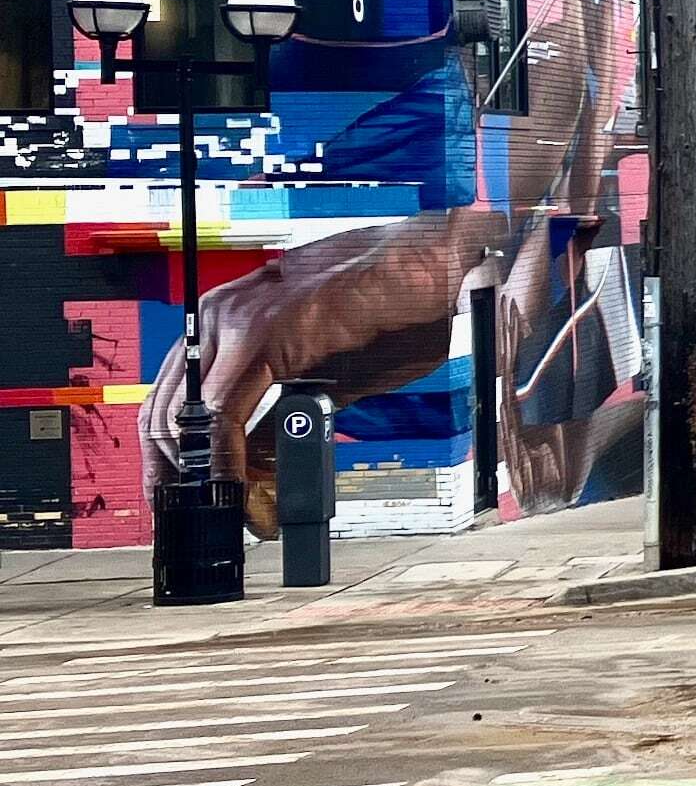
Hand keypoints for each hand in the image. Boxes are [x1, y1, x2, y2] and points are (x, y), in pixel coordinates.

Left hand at [145, 208, 509, 532]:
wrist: (440, 264)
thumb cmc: (399, 311)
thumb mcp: (330, 378)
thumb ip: (282, 417)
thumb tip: (253, 464)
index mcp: (229, 319)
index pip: (176, 398)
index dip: (178, 457)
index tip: (197, 498)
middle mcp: (217, 315)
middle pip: (164, 411)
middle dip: (182, 478)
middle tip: (210, 521)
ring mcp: (233, 321)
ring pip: (184, 418)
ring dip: (210, 479)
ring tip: (248, 517)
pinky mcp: (260, 336)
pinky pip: (222, 415)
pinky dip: (227, 463)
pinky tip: (245, 493)